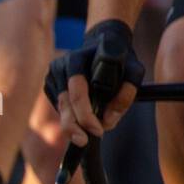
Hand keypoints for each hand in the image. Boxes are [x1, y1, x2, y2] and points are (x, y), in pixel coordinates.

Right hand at [45, 19, 144, 146]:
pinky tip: (80, 119)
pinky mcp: (50, 86)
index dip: (87, 115)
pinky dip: (69, 116)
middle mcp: (59, 67)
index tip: (99, 130)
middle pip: (65, 104)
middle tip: (84, 141)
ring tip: (84, 136)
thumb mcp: (133, 70)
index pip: (78, 93)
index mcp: (76, 59)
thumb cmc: (120, 57)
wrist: (103, 41)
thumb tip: (108, 121)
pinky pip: (59, 107)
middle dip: (74, 126)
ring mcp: (52, 77)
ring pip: (60, 108)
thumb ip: (127, 94)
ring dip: (72, 124)